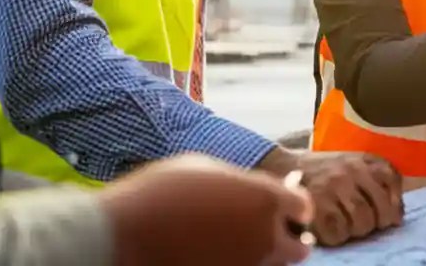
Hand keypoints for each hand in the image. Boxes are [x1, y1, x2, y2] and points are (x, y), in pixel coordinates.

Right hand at [100, 155, 312, 265]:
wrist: (121, 234)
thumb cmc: (160, 191)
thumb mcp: (206, 168)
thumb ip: (240, 181)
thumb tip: (251, 189)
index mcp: (265, 199)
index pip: (303, 207)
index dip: (294, 206)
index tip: (286, 206)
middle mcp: (264, 236)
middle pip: (299, 249)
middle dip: (290, 240)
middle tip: (274, 234)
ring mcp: (247, 264)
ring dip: (267, 256)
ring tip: (243, 245)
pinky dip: (242, 264)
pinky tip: (222, 254)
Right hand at [258, 147, 403, 246]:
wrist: (284, 166)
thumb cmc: (325, 170)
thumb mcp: (354, 162)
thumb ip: (377, 179)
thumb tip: (397, 215)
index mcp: (364, 160)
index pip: (393, 183)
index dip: (394, 205)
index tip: (387, 215)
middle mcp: (352, 171)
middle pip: (381, 210)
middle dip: (376, 223)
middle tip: (365, 224)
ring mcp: (333, 188)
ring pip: (362, 224)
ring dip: (357, 231)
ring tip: (346, 225)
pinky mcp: (315, 207)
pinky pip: (339, 234)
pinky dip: (337, 237)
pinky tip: (331, 228)